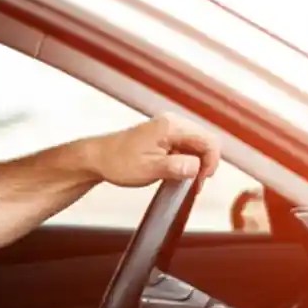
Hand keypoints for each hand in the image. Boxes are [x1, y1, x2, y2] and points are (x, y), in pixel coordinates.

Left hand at [87, 113, 220, 186]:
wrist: (96, 158)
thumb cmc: (118, 162)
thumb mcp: (149, 169)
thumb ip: (176, 167)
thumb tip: (197, 167)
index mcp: (172, 127)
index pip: (208, 141)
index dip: (210, 163)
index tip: (201, 181)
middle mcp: (173, 122)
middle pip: (205, 141)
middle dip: (204, 164)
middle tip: (194, 184)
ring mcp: (168, 128)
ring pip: (196, 145)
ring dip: (195, 163)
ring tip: (185, 182)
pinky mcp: (164, 135)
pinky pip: (185, 147)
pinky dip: (186, 160)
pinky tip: (176, 174)